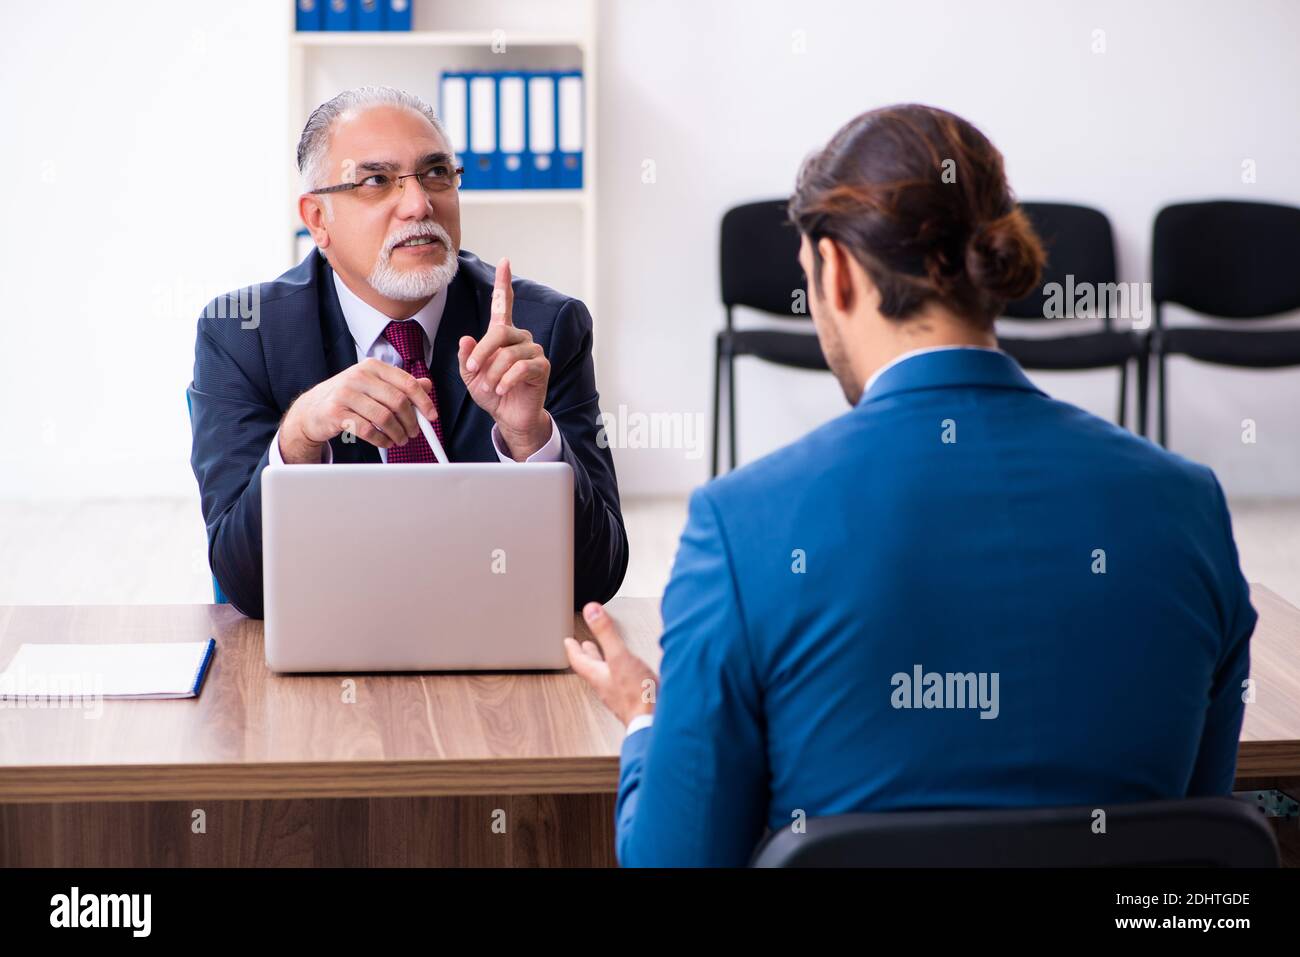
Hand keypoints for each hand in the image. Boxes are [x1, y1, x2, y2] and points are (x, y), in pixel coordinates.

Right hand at [280, 357, 437, 463]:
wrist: (311, 410)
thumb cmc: (347, 397)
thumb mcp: (373, 385)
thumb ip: (399, 384)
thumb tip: (426, 385)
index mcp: (372, 367)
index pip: (406, 382)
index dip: (423, 401)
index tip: (432, 416)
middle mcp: (358, 376)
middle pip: (398, 401)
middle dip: (411, 421)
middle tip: (414, 433)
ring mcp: (346, 394)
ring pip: (385, 417)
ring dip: (398, 433)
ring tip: (400, 439)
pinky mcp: (337, 413)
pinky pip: (369, 431)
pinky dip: (382, 440)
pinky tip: (385, 442)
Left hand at [458, 257, 551, 459]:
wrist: (509, 416)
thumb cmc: (492, 393)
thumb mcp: (470, 376)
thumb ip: (466, 357)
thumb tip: (465, 339)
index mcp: (503, 335)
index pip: (503, 304)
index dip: (503, 283)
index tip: (505, 262)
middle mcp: (520, 338)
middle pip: (498, 332)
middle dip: (481, 353)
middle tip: (471, 369)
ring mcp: (533, 350)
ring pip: (508, 354)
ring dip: (493, 373)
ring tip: (489, 387)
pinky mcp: (541, 366)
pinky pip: (521, 367)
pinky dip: (506, 380)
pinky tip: (502, 390)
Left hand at [565, 603, 658, 727]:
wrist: (654, 722)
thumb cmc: (637, 695)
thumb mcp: (619, 657)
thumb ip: (606, 633)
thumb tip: (591, 611)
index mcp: (599, 675)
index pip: (579, 661)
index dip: (573, 649)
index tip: (568, 641)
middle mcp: (607, 686)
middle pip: (592, 668)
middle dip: (588, 654)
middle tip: (583, 646)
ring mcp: (620, 695)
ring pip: (607, 675)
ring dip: (604, 663)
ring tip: (605, 655)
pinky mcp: (634, 700)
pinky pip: (622, 682)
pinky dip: (621, 672)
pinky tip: (630, 672)